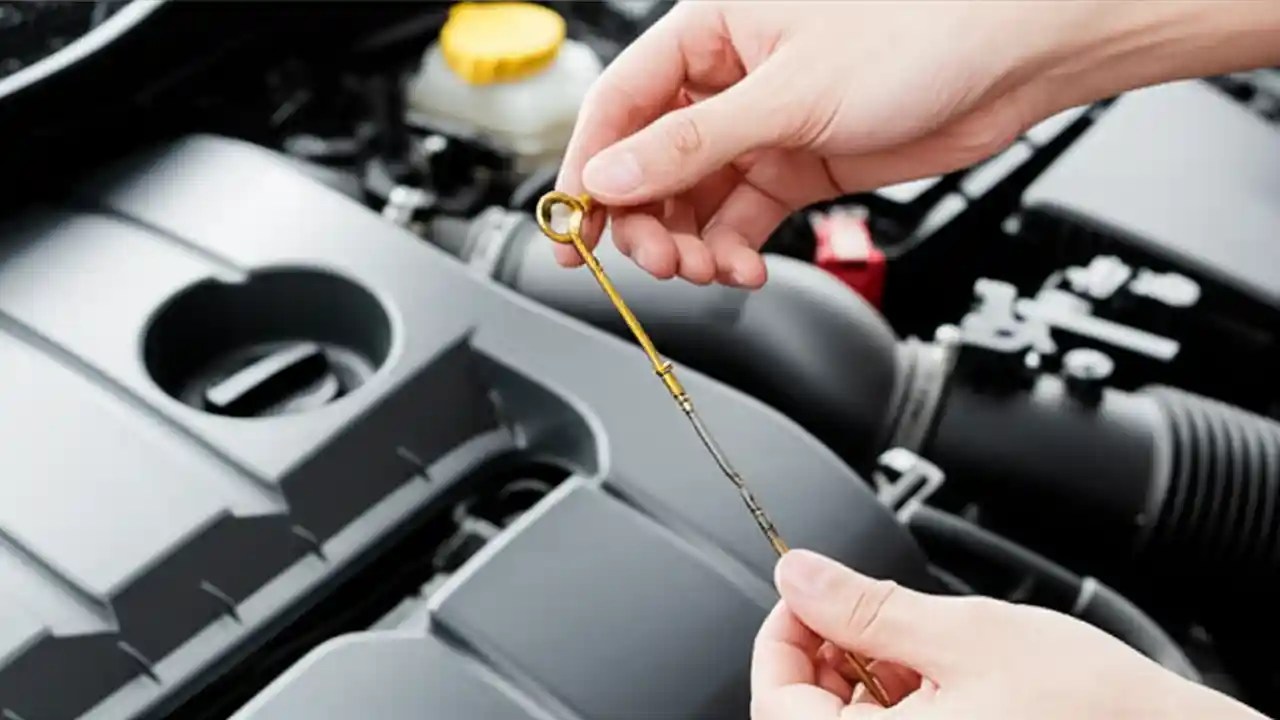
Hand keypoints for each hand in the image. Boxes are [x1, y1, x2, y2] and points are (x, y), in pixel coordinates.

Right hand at [557, 1, 1279, 287]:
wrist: (1013, 62)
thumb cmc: (921, 33)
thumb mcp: (789, 93)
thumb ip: (694, 143)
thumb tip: (612, 177)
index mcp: (710, 32)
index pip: (620, 106)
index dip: (588, 170)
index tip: (571, 227)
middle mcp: (728, 81)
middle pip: (650, 163)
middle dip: (644, 221)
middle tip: (654, 263)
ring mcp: (762, 127)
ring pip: (693, 200)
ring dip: (690, 245)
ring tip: (706, 271)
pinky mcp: (797, 166)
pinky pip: (741, 219)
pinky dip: (734, 251)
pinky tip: (743, 269)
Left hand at [751, 549, 1268, 718]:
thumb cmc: (1091, 708)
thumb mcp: (966, 635)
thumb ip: (867, 607)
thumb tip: (799, 575)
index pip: (777, 702)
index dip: (781, 635)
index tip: (802, 592)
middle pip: (807, 714)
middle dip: (827, 650)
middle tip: (861, 607)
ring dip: (863, 674)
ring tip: (915, 639)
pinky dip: (897, 700)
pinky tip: (934, 671)